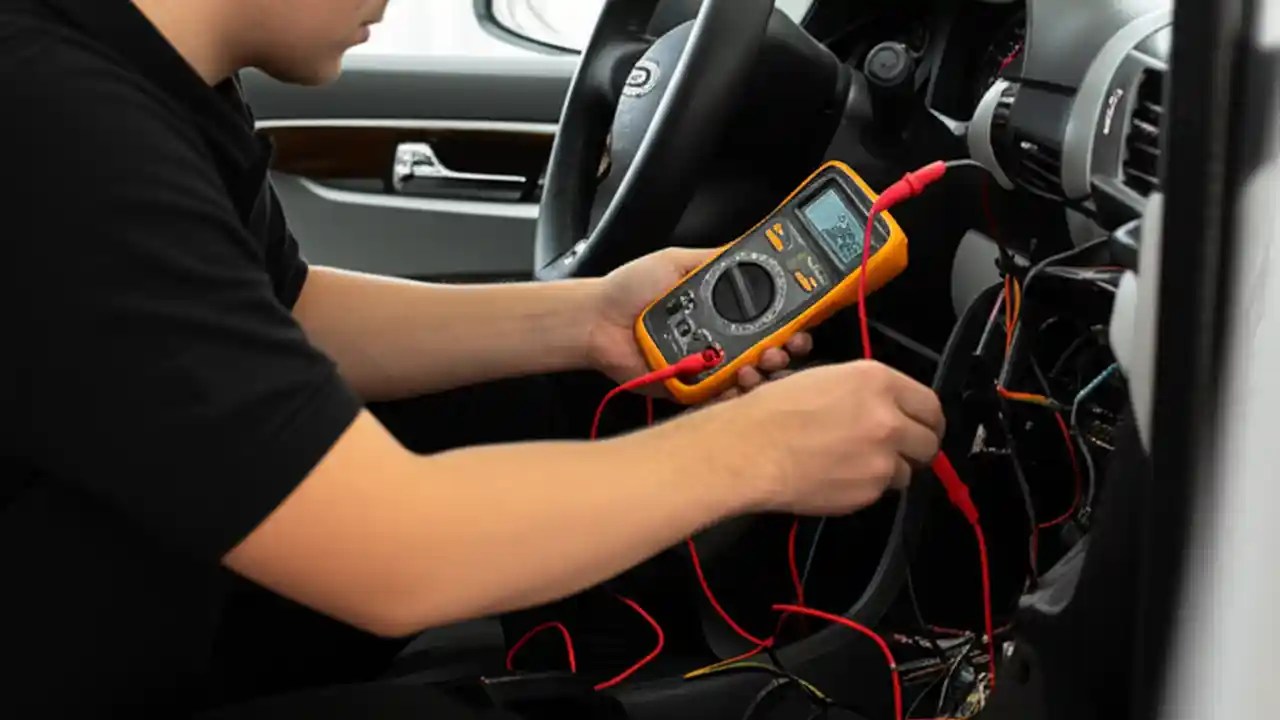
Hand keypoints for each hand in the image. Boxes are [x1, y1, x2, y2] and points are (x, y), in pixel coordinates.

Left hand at [587, 247, 812, 397]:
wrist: (596, 319)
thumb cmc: (631, 289)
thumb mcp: (679, 262)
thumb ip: (717, 259)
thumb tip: (755, 248)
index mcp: (726, 311)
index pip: (772, 319)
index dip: (792, 323)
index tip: (802, 324)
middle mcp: (724, 341)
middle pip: (770, 354)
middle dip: (785, 353)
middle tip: (782, 348)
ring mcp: (710, 368)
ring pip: (752, 381)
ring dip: (764, 376)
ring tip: (754, 366)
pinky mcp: (692, 391)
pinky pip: (721, 401)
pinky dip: (734, 397)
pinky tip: (737, 386)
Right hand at [681, 360, 944, 516]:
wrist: (749, 450)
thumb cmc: (772, 411)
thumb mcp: (826, 378)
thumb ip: (867, 392)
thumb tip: (887, 409)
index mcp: (878, 381)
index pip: (930, 404)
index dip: (927, 419)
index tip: (922, 427)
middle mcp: (889, 418)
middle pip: (929, 442)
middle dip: (916, 448)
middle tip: (897, 451)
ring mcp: (882, 458)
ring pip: (908, 471)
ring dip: (889, 469)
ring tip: (854, 464)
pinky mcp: (869, 491)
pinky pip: (880, 492)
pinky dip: (866, 487)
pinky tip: (837, 476)